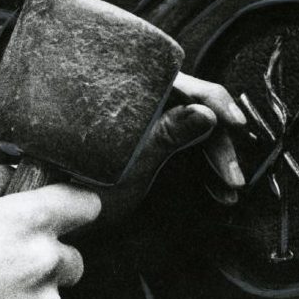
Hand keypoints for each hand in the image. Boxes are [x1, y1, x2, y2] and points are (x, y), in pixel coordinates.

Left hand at [96, 72, 246, 226]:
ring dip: (213, 162)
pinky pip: (182, 148)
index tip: (237, 124)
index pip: (186, 86)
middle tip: (234, 180)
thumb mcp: (130, 162)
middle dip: (218, 147)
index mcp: (136, 95)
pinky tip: (215, 191)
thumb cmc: (83, 185)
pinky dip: (200, 169)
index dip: (216, 103)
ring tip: (228, 194)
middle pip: (194, 112)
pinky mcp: (147, 143)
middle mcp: (143, 103)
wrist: (61, 211)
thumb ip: (167, 134)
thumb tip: (206, 113)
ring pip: (192, 133)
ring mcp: (145, 123)